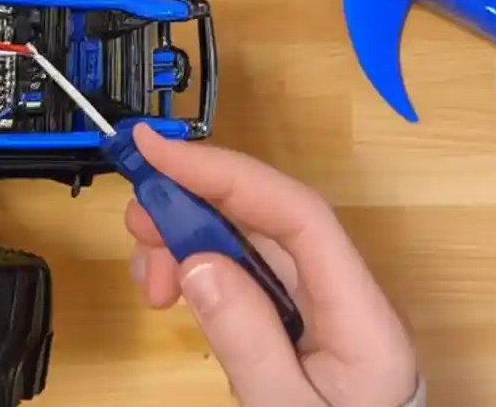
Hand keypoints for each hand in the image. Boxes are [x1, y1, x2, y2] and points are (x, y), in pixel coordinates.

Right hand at [124, 125, 417, 406]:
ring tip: (145, 271)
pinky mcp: (291, 323)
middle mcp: (342, 296)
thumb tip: (198, 264)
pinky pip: (240, 273)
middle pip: (264, 218)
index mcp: (361, 314)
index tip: (157, 153)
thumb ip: (249, 343)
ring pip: (245, 240)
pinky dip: (195, 269)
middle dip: (192, 203)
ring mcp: (317, 308)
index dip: (223, 171)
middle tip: (134, 220)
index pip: (293, 212)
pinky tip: (168, 288)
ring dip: (186, 237)